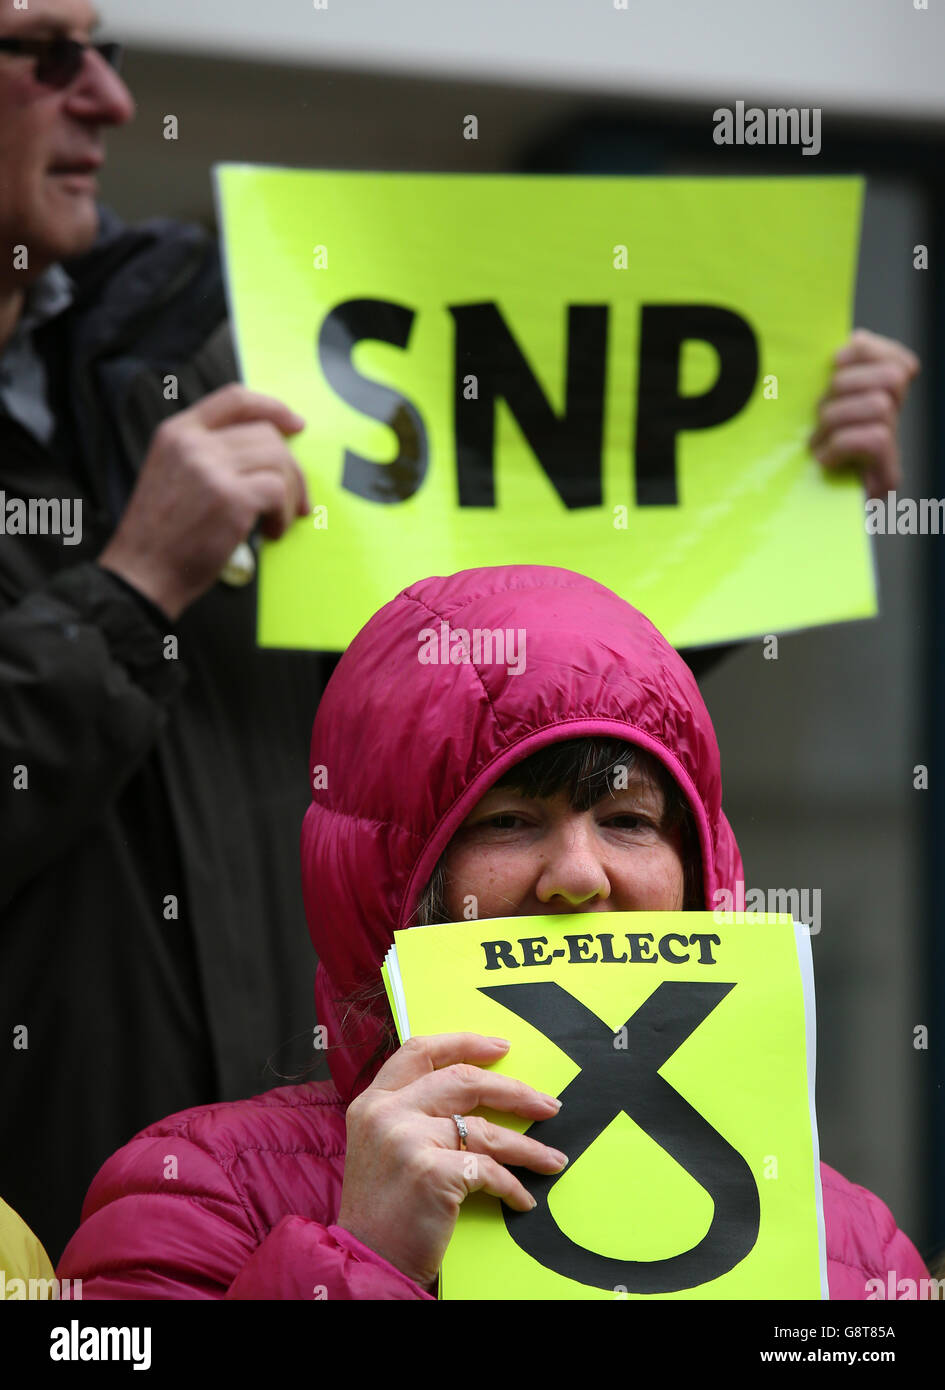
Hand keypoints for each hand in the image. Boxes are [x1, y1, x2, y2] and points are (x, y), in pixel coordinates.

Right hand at [97, 384, 309, 619]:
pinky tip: (271, 532)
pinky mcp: (231, 499)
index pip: (234, 399)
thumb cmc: (162, 535)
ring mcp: (212, 469)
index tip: (295, 425)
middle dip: (291, 468)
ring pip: (279, 462)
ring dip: (290, 495)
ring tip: (277, 521)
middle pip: (265, 434)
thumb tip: (266, 452)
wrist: (142, 573)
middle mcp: (193, 443)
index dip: (272, 408)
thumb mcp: (172, 473)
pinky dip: (284, 515)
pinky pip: (279, 492)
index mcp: (177, 432)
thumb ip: (208, 454)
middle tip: (295, 500)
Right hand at [337, 1033, 566, 1289]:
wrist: (366, 1260)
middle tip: (547, 1104)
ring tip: (553, 1159)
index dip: (465, 1043)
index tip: (501, 1047)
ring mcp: (409, 1139)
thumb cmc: (382, 1209)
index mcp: (373, 1100)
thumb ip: (413, 1114)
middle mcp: (388, 1112)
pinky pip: (489, 1171)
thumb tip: (475, 1099)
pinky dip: (513, 1187)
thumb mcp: (382, 1146)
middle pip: (463, 1081)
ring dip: (528, 1146)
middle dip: (514, 1090)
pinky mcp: (432, 1172)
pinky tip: (523, 1200)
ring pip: (486, 1129)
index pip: (421, 1050)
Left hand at [810, 328, 919, 500]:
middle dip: (847, 388)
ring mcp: (892, 455)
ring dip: (837, 420)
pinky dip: (843, 443)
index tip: (834, 361)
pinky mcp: (887, 479)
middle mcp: (894, 428)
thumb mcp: (810, 414)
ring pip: (880, 405)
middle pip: (894, 377)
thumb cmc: (794, 468)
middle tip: (819, 415)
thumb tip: (852, 340)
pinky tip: (823, 460)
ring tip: (816, 442)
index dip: (871, 353)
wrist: (802, 527)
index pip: (901, 364)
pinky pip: (876, 436)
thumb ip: (832, 380)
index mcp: (878, 407)